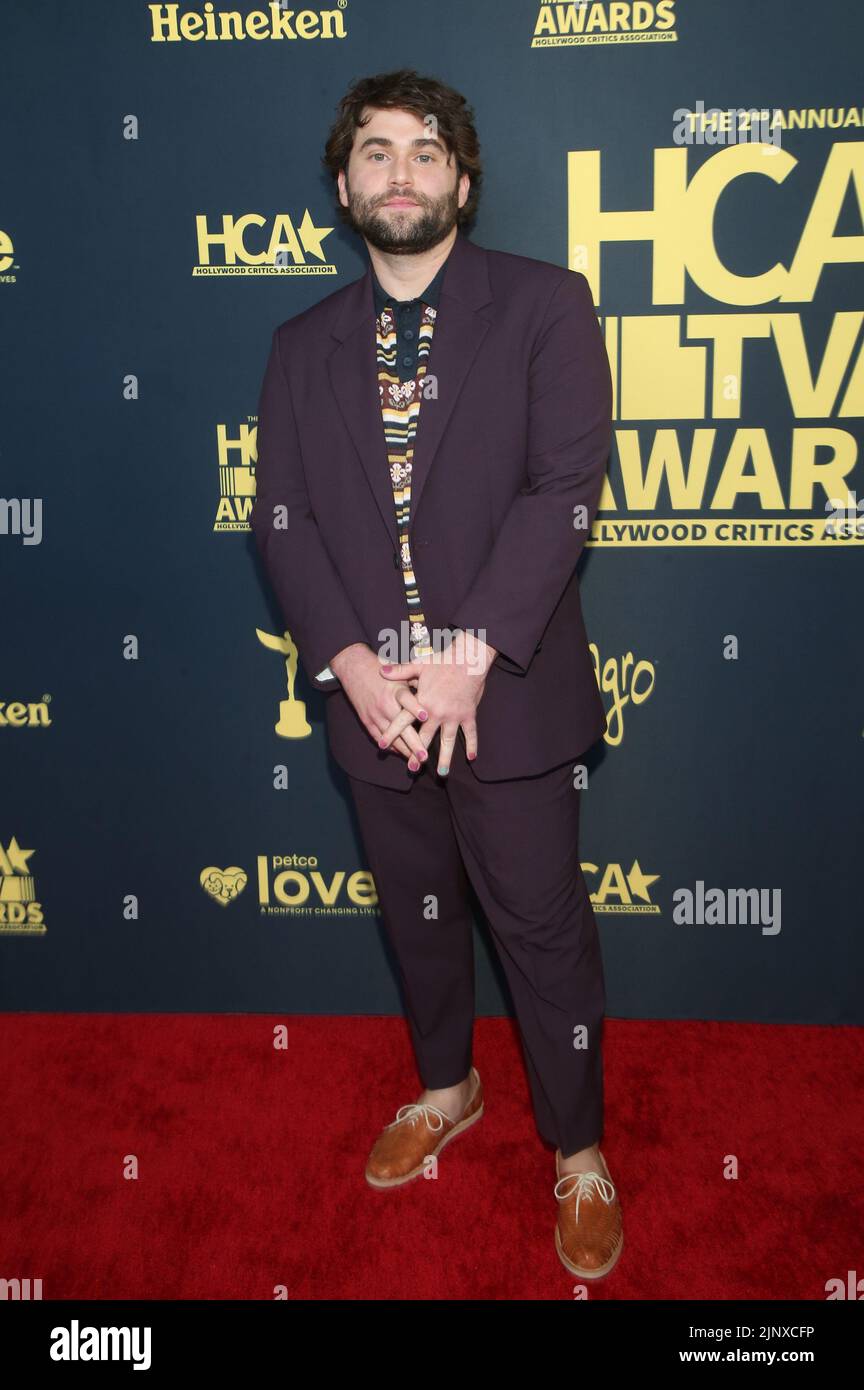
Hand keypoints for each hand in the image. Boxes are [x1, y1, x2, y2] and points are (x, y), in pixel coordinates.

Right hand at [329, 644, 430, 770]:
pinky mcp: (367, 720)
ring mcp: (375, 714)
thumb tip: (435, 688)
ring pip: (391, 738)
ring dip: (404, 751)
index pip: (406, 700)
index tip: (425, 716)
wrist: (354, 668)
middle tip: (424, 757)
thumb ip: (416, 680)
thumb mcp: (400, 672)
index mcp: (395, 689)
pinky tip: (401, 754)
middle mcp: (385, 704)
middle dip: (413, 743)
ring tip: (415, 763)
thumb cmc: (381, 669)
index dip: (415, 708)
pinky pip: (379, 737)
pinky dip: (390, 747)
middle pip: (400, 727)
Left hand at [378, 630, 496, 774]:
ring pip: (448, 741)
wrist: (468, 659)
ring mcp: (454, 716)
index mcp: (422, 702)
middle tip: (412, 768)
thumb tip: (381, 670)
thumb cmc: (443, 660)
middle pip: (424, 737)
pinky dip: (472, 745)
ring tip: (442, 773)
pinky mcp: (468, 715)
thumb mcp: (419, 664)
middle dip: (417, 753)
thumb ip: (399, 671)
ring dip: (445, 758)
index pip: (403, 721)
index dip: (392, 734)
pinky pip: (470, 733)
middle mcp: (437, 713)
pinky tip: (471, 758)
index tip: (383, 747)